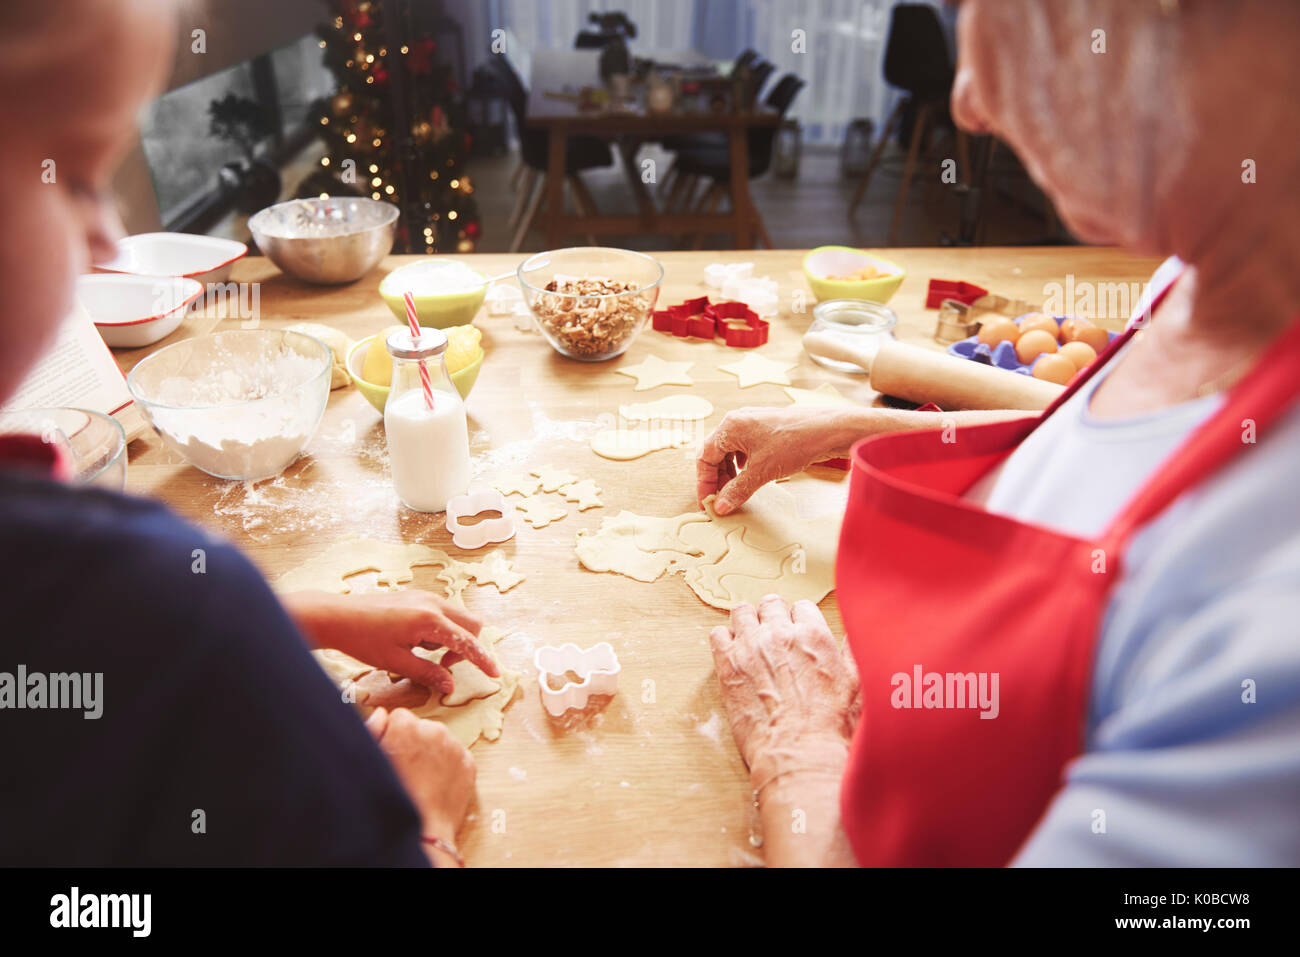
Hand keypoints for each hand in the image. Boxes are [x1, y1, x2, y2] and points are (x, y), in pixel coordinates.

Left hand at [284, 590, 498, 693]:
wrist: (338, 616)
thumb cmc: (363, 640)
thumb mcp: (396, 662)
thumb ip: (428, 673)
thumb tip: (450, 686)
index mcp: (429, 619)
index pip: (467, 642)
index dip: (482, 660)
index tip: (494, 674)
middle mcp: (432, 603)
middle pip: (472, 623)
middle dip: (467, 647)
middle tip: (443, 664)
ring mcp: (426, 596)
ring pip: (459, 617)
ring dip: (453, 638)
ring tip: (425, 653)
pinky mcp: (418, 596)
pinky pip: (444, 612)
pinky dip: (442, 629)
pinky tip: (417, 641)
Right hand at [366, 707, 475, 860]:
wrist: (423, 830)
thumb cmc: (392, 798)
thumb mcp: (372, 760)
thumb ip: (374, 730)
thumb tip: (382, 713)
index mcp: (407, 726)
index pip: (399, 717)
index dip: (393, 735)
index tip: (392, 752)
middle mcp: (434, 729)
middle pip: (421, 727)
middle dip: (414, 742)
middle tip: (407, 769)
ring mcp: (454, 746)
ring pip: (440, 740)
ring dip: (432, 753)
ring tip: (421, 780)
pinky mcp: (469, 762)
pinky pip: (456, 756)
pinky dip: (448, 766)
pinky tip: (436, 785)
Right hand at [696, 407, 853, 514]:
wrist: (827, 431)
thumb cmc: (794, 443)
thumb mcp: (761, 472)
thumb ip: (737, 490)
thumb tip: (720, 506)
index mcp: (730, 427)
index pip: (705, 456)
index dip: (704, 482)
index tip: (708, 501)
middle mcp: (738, 421)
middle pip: (715, 453)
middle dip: (716, 478)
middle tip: (721, 499)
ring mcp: (752, 423)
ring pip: (730, 451)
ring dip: (729, 473)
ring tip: (734, 491)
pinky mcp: (765, 429)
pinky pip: (744, 448)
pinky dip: (742, 465)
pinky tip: (748, 475)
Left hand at [709, 595, 857, 787]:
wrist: (799, 753)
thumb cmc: (830, 726)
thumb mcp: (857, 684)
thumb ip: (853, 651)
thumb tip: (854, 633)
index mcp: (813, 635)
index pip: (801, 607)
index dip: (799, 622)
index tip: (798, 636)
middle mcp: (780, 634)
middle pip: (770, 604)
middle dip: (773, 617)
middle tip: (774, 639)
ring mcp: (750, 647)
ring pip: (741, 612)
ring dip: (747, 623)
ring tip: (752, 643)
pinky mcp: (728, 665)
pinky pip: (717, 635)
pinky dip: (724, 641)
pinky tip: (733, 655)